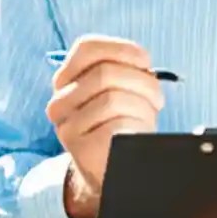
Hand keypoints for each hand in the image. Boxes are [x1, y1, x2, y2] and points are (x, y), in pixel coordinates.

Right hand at [45, 34, 163, 217]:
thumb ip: (122, 69)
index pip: (87, 48)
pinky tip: (138, 131)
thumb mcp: (116, 90)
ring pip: (113, 98)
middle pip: (105, 72)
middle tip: (156, 96)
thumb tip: (141, 60)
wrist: (109, 169)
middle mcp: (60, 102)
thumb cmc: (119, 121)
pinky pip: (117, 125)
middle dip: (141, 80)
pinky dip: (137, 124)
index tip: (145, 61)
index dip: (121, 48)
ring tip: (148, 116)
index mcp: (66, 80)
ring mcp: (67, 127)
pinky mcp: (82, 150)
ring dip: (143, 105)